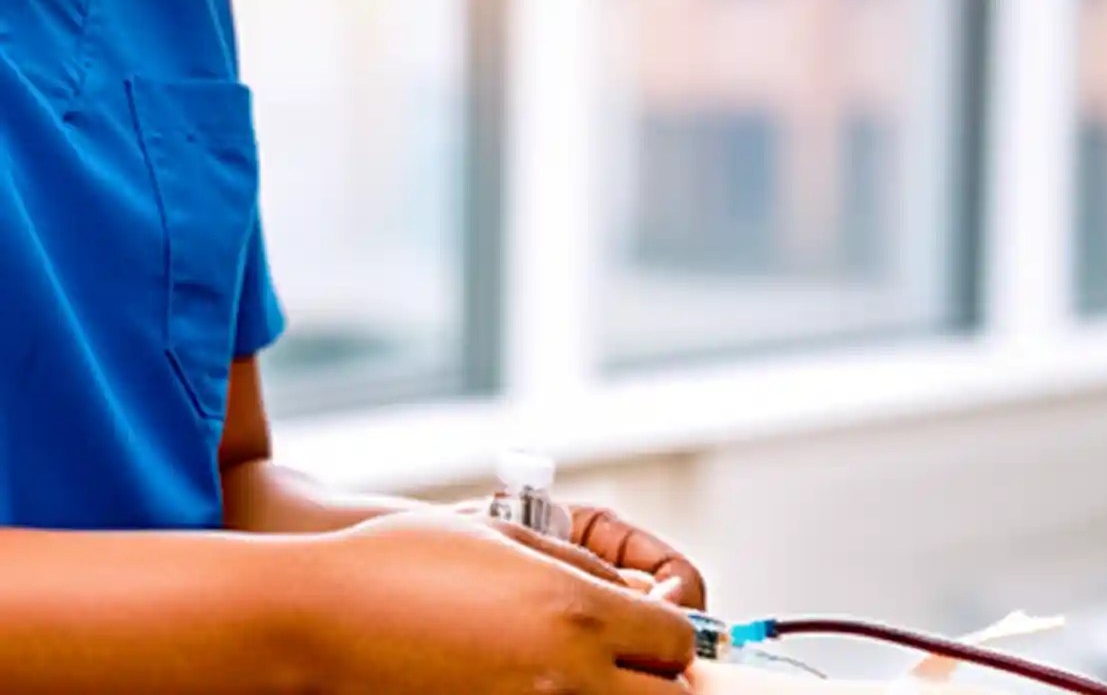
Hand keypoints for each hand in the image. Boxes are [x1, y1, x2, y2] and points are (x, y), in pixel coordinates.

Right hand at [312, 510, 695, 693]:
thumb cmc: (401, 563)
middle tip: (626, 669)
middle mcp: (566, 676)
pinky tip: (528, 689)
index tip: (644, 634)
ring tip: (573, 677)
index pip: (676, 644)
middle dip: (657, 684)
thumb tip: (625, 593)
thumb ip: (576, 566)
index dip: (668, 638)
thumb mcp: (501, 538)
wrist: (318, 619)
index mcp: (576, 613)